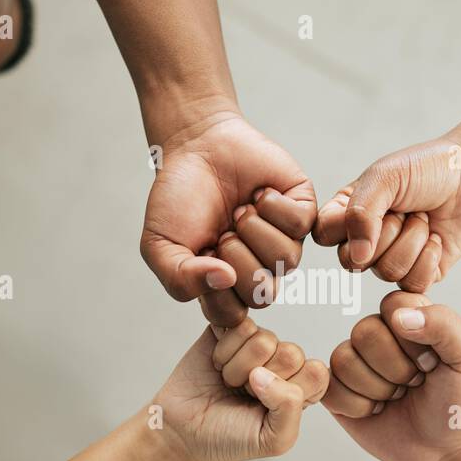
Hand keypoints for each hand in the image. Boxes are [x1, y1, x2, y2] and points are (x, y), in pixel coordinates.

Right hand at [141, 111, 317, 326]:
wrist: (197, 145)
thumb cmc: (179, 197)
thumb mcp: (159, 245)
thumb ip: (180, 278)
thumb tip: (223, 280)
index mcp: (225, 285)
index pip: (232, 315)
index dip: (215, 288)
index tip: (201, 254)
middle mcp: (259, 269)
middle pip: (263, 292)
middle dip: (237, 257)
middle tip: (222, 230)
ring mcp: (282, 242)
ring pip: (286, 260)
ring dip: (254, 229)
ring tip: (239, 210)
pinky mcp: (301, 212)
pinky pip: (300, 225)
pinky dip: (273, 206)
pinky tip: (259, 194)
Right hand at [154, 318, 328, 460]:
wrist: (181, 430)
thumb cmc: (228, 437)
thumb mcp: (272, 440)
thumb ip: (289, 410)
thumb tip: (267, 374)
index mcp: (300, 390)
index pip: (317, 373)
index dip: (290, 390)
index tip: (266, 408)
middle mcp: (282, 364)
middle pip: (292, 353)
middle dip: (260, 380)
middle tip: (243, 394)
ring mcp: (257, 345)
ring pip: (265, 339)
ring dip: (238, 368)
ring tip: (229, 381)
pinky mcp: (232, 330)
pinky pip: (240, 326)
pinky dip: (224, 351)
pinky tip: (218, 365)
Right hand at [313, 133, 460, 291]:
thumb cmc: (426, 169)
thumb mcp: (385, 177)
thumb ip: (360, 213)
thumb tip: (358, 257)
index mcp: (347, 213)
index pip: (324, 236)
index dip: (346, 227)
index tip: (373, 205)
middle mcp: (365, 240)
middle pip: (354, 261)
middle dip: (387, 232)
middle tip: (404, 209)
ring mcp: (391, 259)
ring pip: (386, 272)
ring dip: (412, 241)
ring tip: (423, 219)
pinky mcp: (419, 274)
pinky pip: (412, 284)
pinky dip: (428, 258)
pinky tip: (436, 238)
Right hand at [322, 291, 460, 460]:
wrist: (442, 449)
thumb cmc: (457, 401)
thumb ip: (444, 325)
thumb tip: (399, 317)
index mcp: (410, 316)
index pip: (393, 306)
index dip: (413, 340)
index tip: (433, 362)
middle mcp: (378, 332)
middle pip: (364, 332)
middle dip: (395, 369)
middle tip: (414, 383)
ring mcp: (356, 361)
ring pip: (344, 360)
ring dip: (378, 389)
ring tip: (397, 396)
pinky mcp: (338, 390)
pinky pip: (331, 388)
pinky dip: (359, 407)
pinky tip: (377, 410)